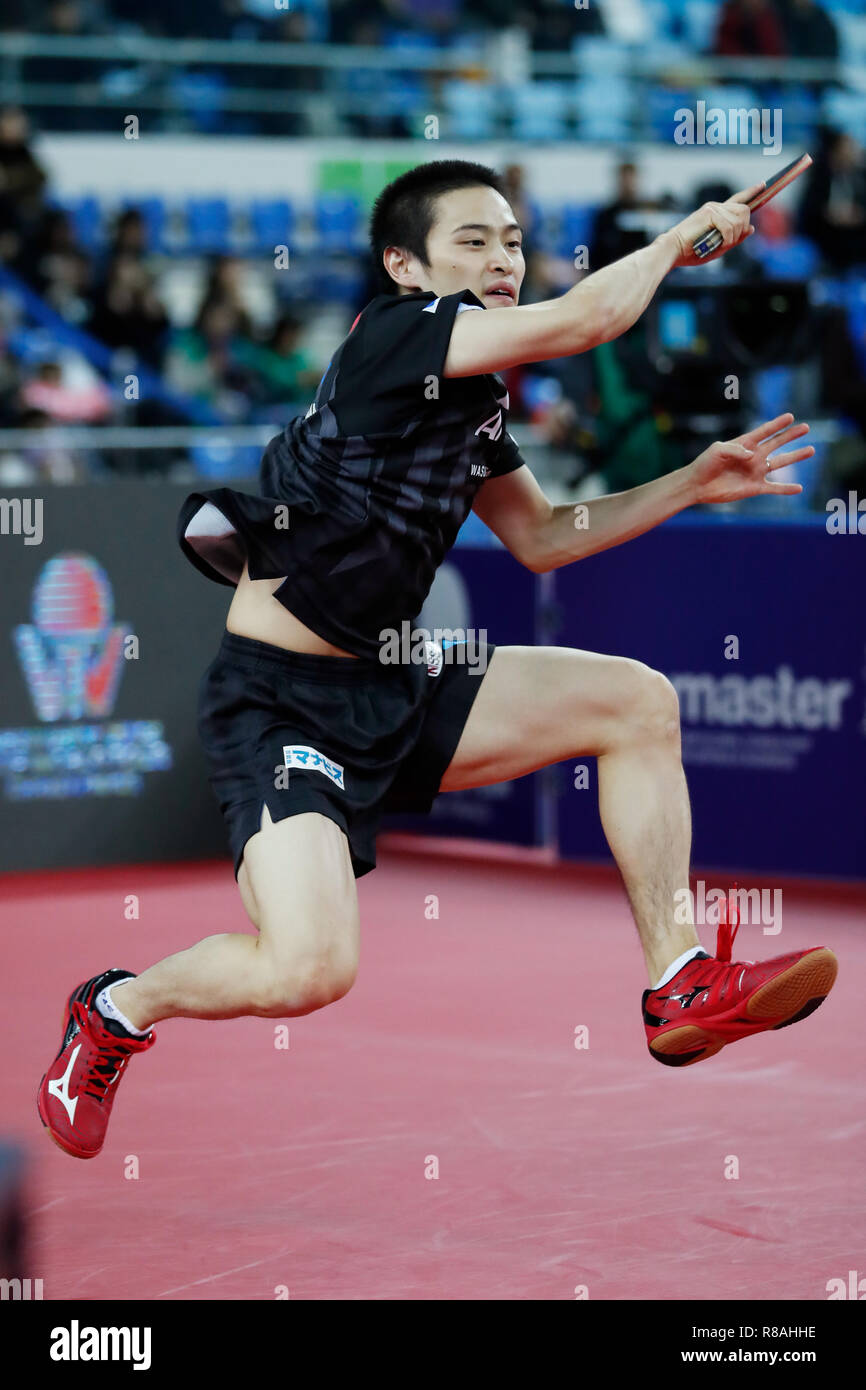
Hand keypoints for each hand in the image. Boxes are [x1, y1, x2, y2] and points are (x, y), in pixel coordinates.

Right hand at [663, 182, 764, 266]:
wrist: (673, 250)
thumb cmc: (691, 251)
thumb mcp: (719, 247)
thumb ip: (735, 238)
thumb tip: (752, 228)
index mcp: (717, 213)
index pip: (738, 199)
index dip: (751, 192)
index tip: (762, 185)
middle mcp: (716, 207)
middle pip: (744, 211)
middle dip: (742, 229)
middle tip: (728, 242)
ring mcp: (713, 208)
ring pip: (739, 220)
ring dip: (734, 236)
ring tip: (720, 244)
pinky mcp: (710, 213)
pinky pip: (729, 227)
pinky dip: (727, 239)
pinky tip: (717, 243)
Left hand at [686, 414, 812, 504]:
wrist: (698, 485)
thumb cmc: (705, 464)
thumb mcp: (717, 450)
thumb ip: (735, 450)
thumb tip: (752, 456)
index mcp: (744, 443)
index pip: (764, 431)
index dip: (777, 424)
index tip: (790, 416)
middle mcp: (753, 456)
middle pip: (777, 443)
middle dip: (791, 435)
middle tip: (806, 427)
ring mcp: (755, 472)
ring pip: (780, 463)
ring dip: (796, 456)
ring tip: (811, 450)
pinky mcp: (754, 488)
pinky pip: (774, 488)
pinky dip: (786, 489)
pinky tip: (799, 488)